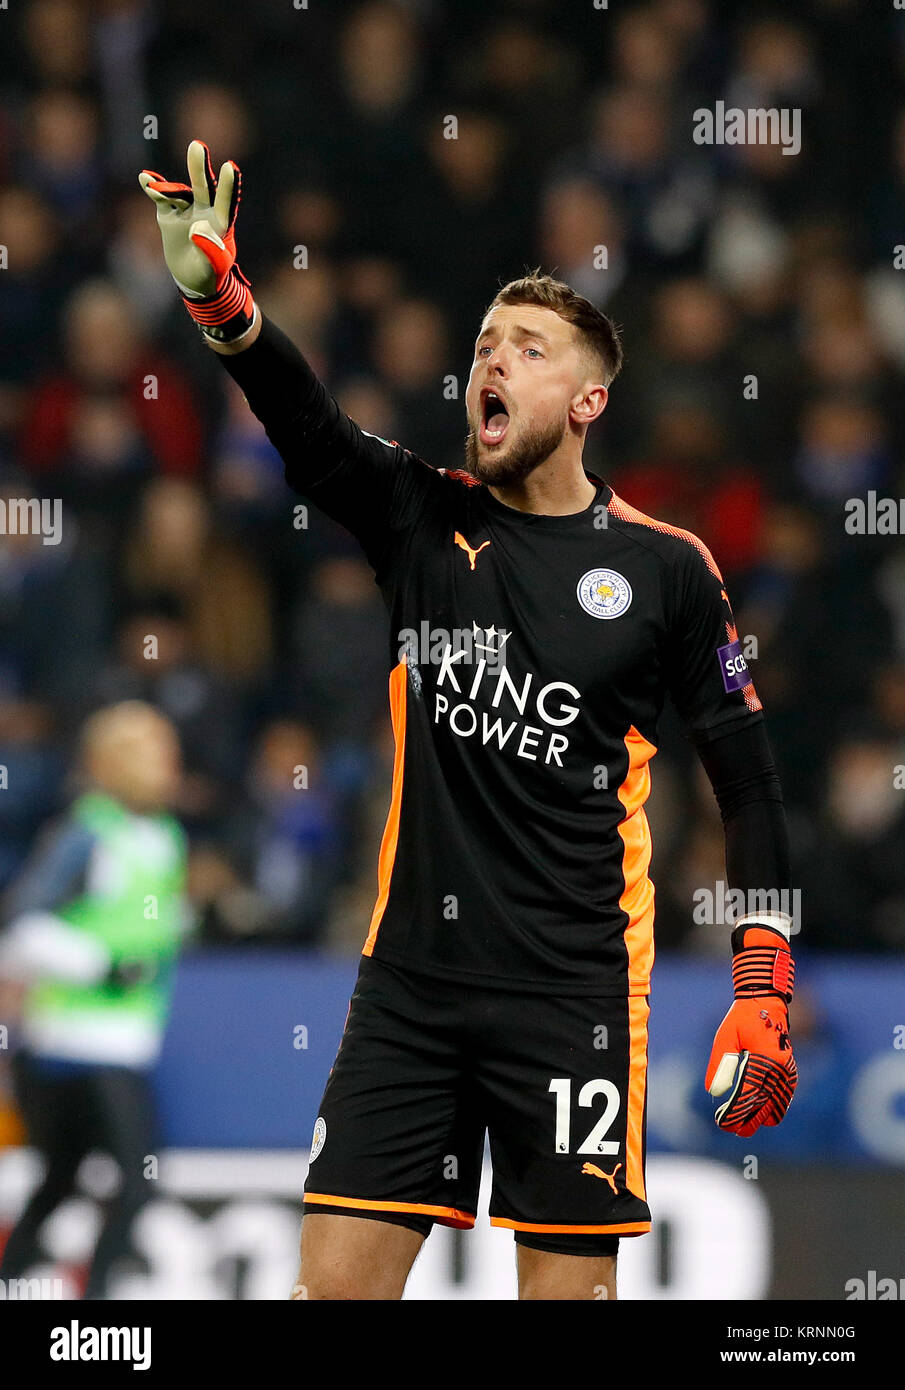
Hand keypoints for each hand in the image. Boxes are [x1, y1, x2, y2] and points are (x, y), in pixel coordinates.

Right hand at [139, 140, 255, 343]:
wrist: (192, 277)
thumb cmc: (209, 273)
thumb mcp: (213, 267)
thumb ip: (210, 250)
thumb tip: (198, 229)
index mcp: (221, 223)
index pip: (226, 202)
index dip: (228, 186)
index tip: (231, 167)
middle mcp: (205, 211)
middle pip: (203, 187)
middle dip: (199, 168)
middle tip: (197, 146)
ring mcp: (187, 210)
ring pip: (179, 192)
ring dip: (168, 186)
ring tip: (153, 186)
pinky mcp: (169, 213)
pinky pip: (161, 198)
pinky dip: (153, 188)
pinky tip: (145, 178)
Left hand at [705, 921, 796, 1135]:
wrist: (767, 1004)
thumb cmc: (742, 1019)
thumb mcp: (724, 1038)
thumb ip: (719, 1064)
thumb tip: (715, 1092)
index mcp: (764, 1060)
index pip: (748, 1096)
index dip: (735, 1114)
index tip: (722, 1123)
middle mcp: (780, 1070)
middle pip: (764, 1109)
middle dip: (746, 1123)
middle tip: (728, 1128)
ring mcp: (788, 1073)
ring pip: (776, 1109)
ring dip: (758, 1118)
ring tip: (739, 1121)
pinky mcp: (790, 1074)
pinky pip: (782, 1100)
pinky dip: (769, 1109)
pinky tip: (754, 1110)